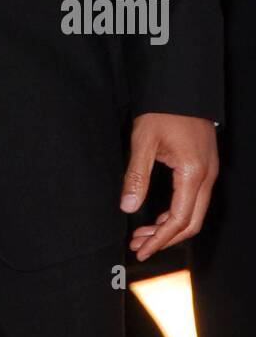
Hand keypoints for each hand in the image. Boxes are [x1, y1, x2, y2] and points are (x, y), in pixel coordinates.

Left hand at [121, 113, 218, 260]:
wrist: (181, 86)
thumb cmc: (163, 110)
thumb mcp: (144, 141)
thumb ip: (137, 176)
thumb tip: (128, 207)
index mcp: (193, 173)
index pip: (178, 220)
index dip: (159, 239)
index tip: (141, 250)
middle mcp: (206, 177)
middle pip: (190, 223)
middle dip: (164, 238)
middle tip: (138, 245)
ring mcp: (208, 172)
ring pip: (193, 212)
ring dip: (169, 227)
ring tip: (142, 233)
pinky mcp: (204, 166)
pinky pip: (194, 199)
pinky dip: (176, 213)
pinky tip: (157, 215)